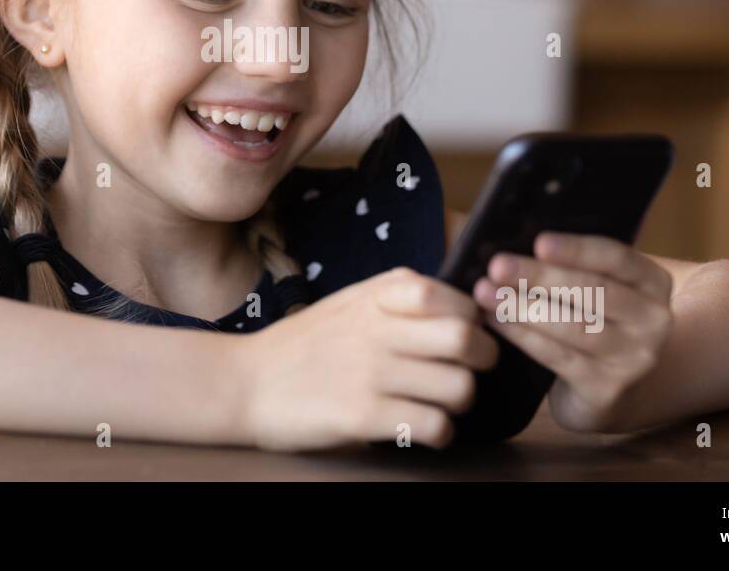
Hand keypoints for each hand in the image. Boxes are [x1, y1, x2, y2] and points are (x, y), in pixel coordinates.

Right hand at [233, 266, 499, 451]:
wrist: (245, 381)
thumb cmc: (304, 344)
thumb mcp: (348, 302)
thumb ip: (398, 297)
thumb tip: (461, 306)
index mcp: (377, 297)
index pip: (452, 296)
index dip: (474, 317)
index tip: (469, 332)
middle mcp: (377, 330)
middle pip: (467, 339)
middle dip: (483, 359)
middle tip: (470, 369)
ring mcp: (371, 372)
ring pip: (459, 387)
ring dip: (460, 401)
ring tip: (442, 403)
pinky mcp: (363, 415)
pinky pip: (433, 425)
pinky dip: (440, 432)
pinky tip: (423, 428)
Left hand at [471, 232, 672, 432]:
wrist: (610, 390)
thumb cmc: (592, 320)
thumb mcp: (596, 289)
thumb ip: (573, 264)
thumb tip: (516, 236)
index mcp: (652, 283)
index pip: (617, 258)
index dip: (577, 249)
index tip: (539, 242)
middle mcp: (653, 320)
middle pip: (593, 291)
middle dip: (540, 277)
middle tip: (498, 266)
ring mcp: (633, 359)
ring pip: (573, 326)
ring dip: (523, 307)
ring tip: (486, 292)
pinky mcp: (606, 389)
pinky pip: (558, 356)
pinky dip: (521, 335)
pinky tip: (494, 320)